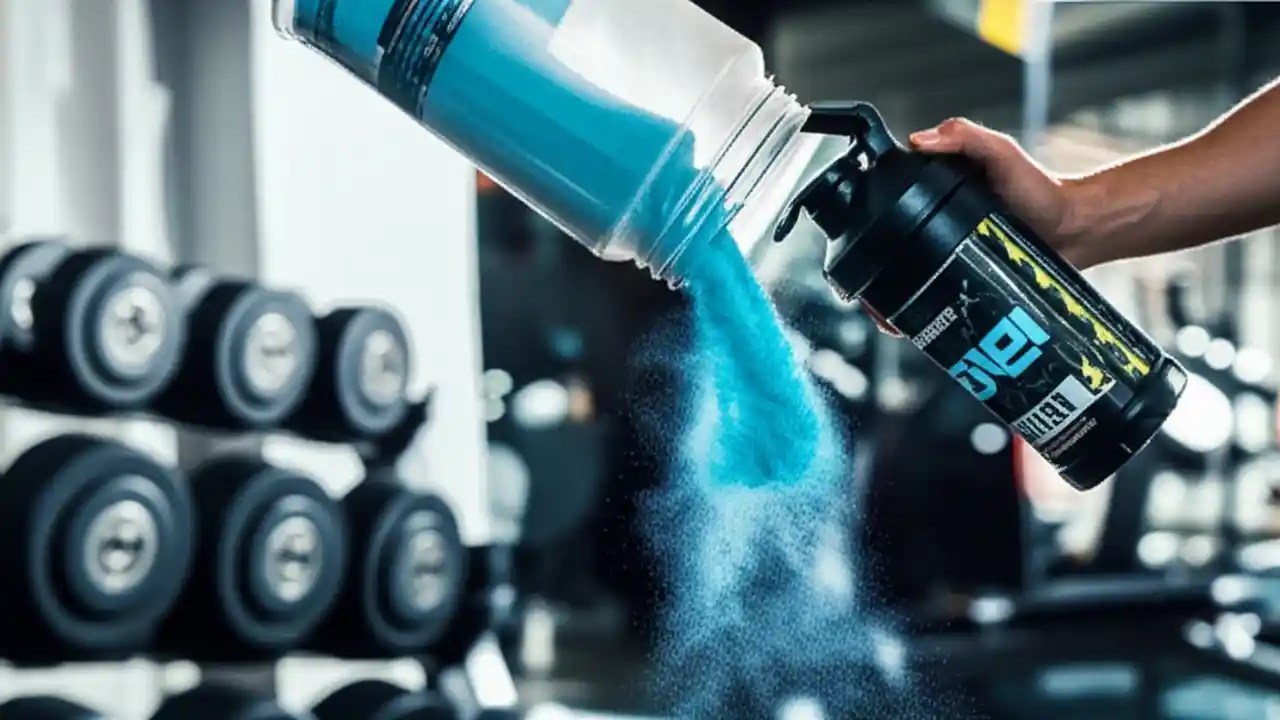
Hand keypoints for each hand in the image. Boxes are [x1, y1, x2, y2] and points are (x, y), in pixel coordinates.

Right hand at [862, 118, 1087, 336]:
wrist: (1076, 232)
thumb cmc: (1043, 189)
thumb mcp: (1001, 153)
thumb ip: (966, 137)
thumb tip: (920, 140)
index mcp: (934, 197)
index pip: (886, 209)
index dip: (866, 225)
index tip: (856, 241)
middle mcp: (934, 231)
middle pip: (886, 257)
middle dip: (869, 277)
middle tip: (866, 292)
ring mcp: (946, 262)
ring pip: (903, 287)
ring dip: (887, 303)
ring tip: (882, 315)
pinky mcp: (962, 288)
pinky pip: (930, 305)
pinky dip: (914, 318)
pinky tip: (905, 327)